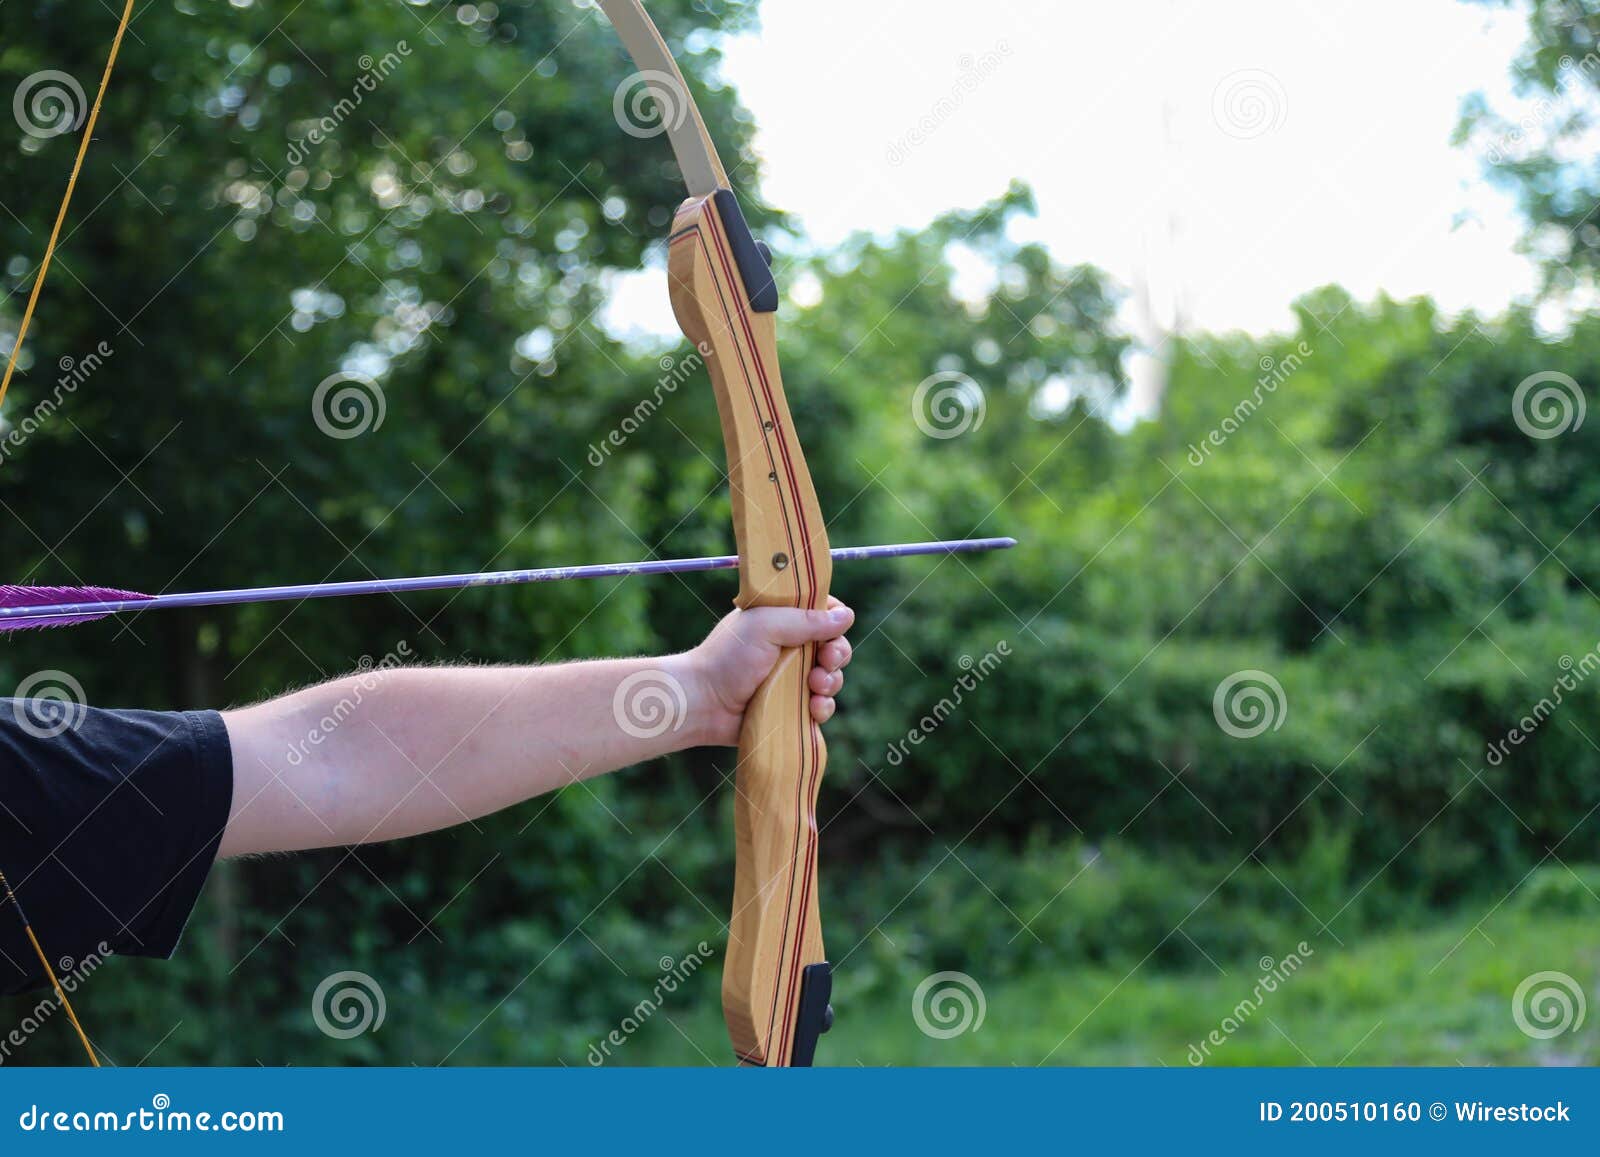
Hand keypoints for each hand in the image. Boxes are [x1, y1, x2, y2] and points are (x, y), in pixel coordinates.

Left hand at [689, 598, 854, 746]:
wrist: (704, 703)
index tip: (833, 630)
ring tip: (815, 686)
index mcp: (783, 619)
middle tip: (827, 661)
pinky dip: (823, 707)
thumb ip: (806, 620)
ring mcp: (792, 678)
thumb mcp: (766, 627)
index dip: (834, 621)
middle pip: (834, 646)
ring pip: (832, 677)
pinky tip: (813, 709)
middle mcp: (790, 647)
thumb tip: (847, 616)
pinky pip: (821, 706)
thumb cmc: (728, 658)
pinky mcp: (792, 706)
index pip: (823, 613)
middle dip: (837, 654)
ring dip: (831, 681)